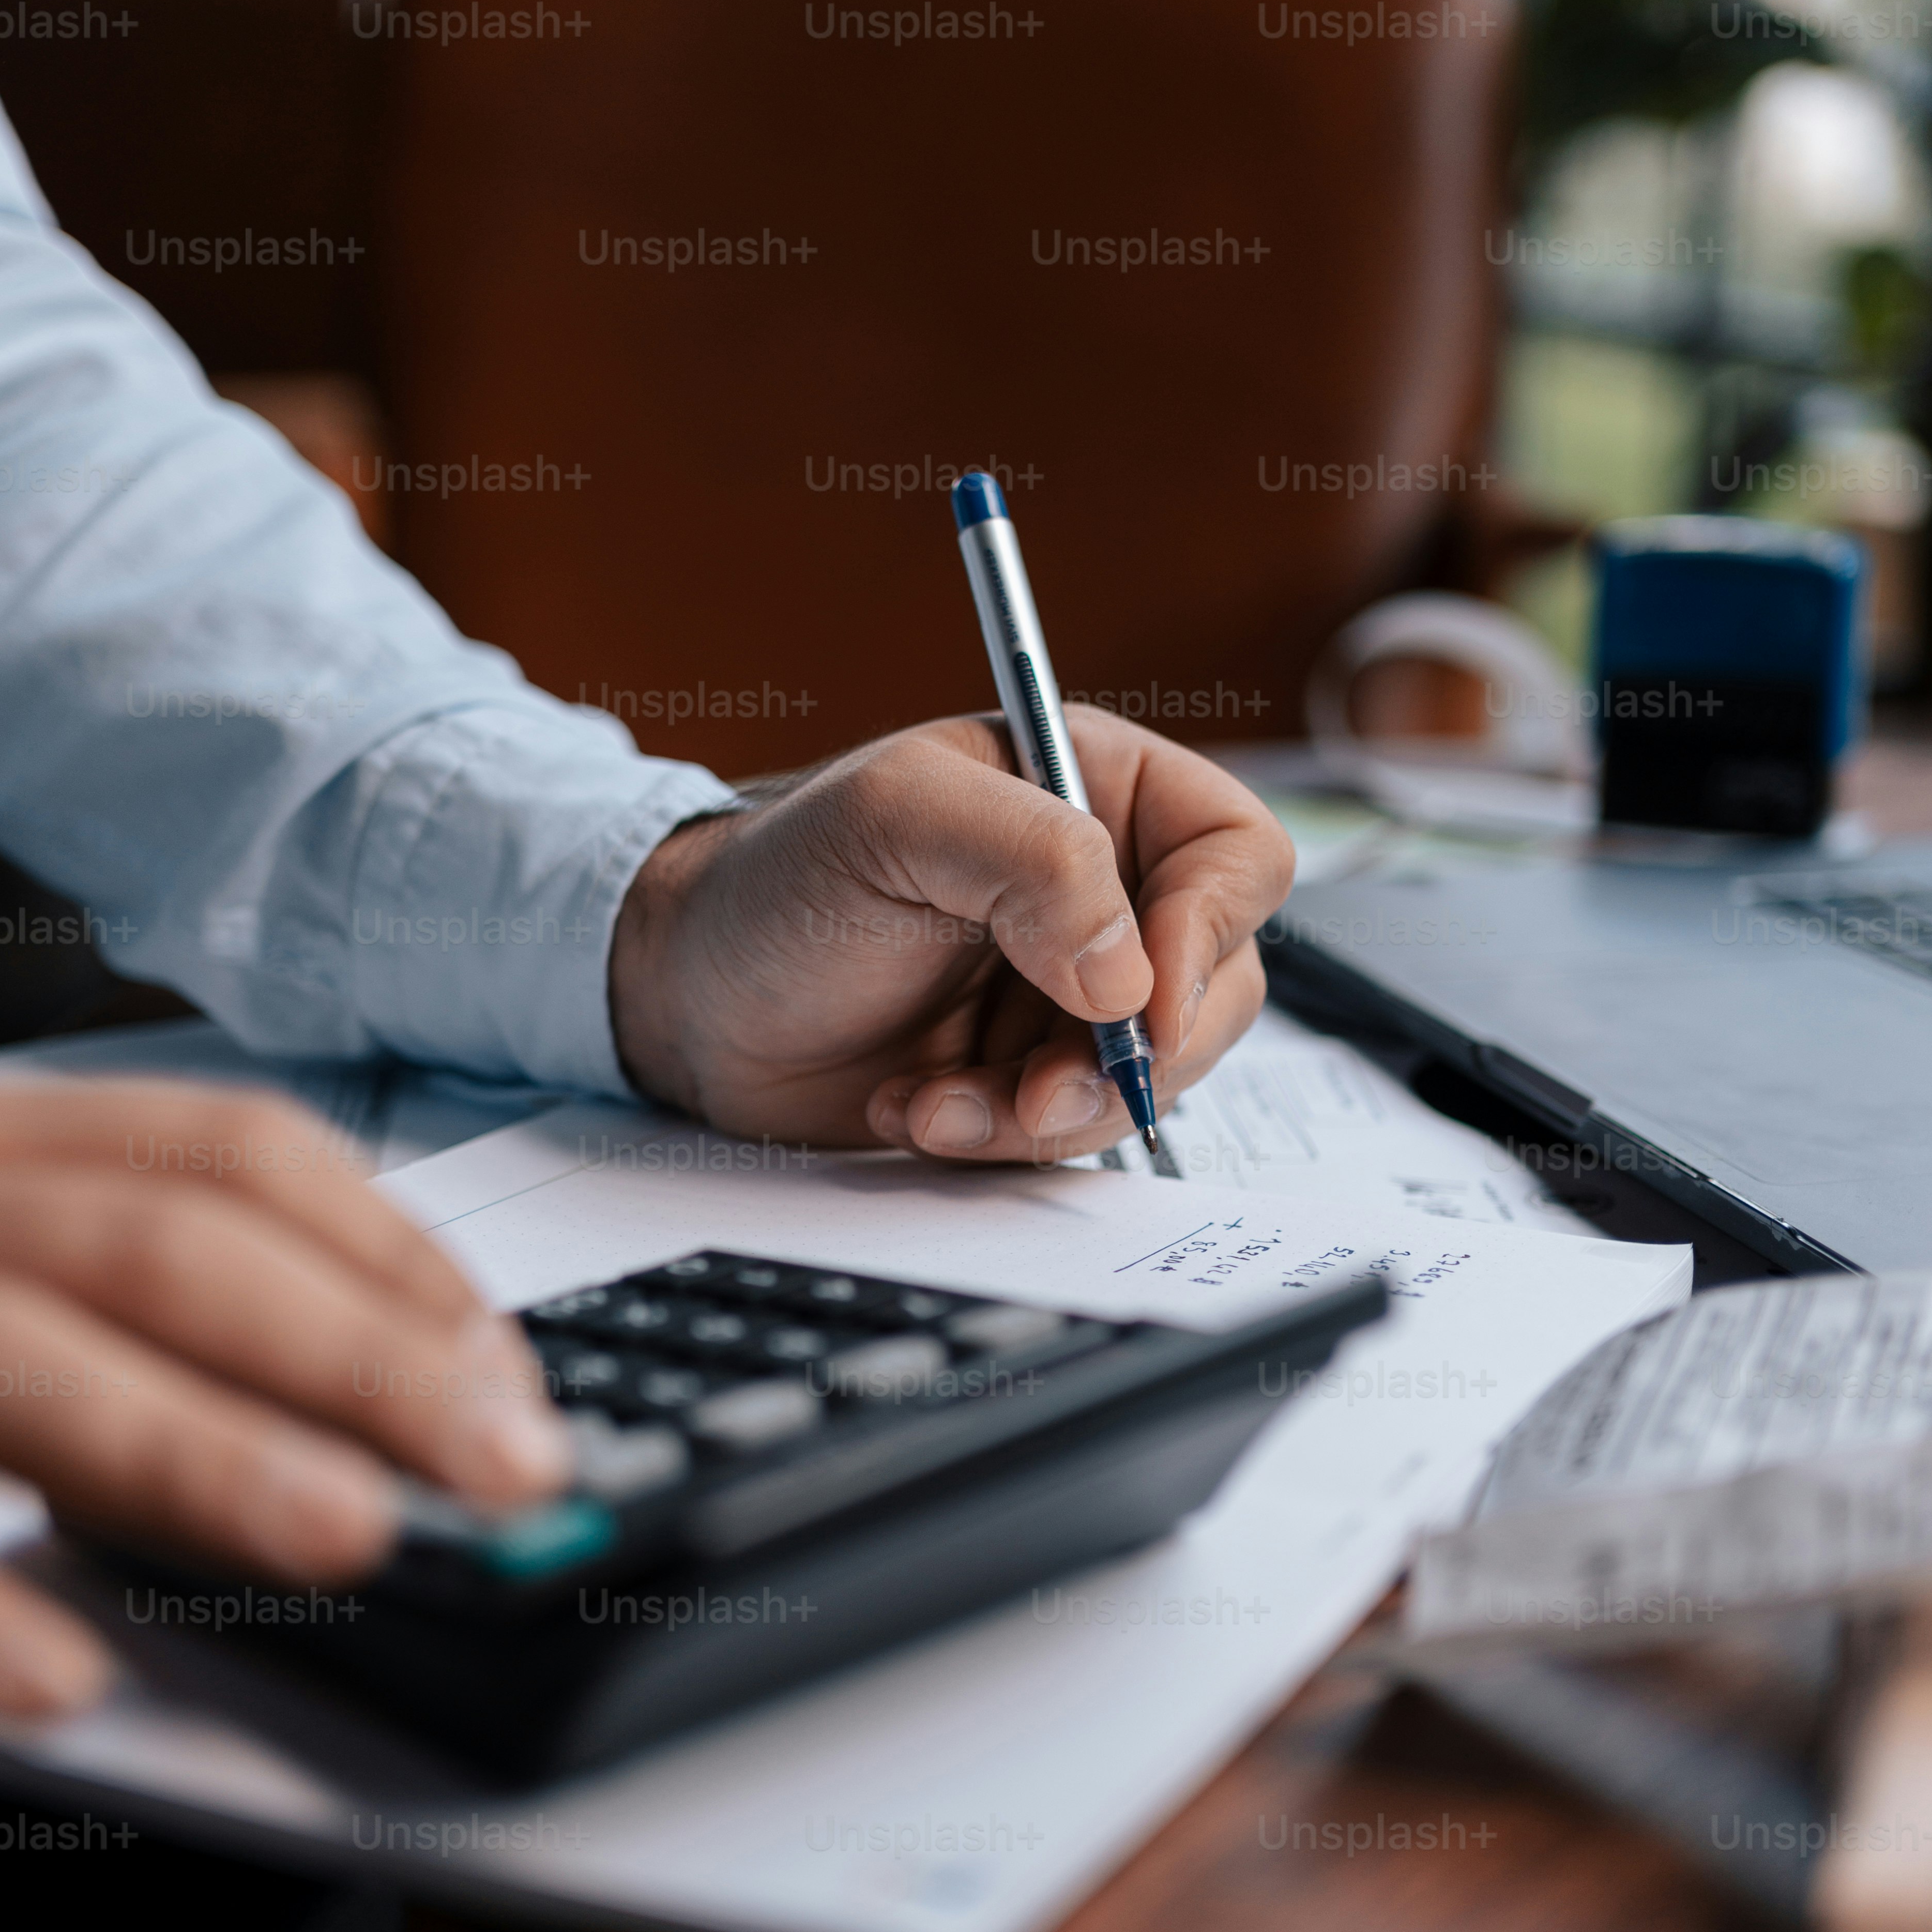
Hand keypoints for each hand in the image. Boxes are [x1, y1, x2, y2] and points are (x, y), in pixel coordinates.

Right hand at [0, 1076, 570, 1717]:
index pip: (232, 1156)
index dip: (388, 1260)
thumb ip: (105, 1292)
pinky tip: (48, 1675)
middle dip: (349, 1356)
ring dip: (188, 1448)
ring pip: (0, 1357)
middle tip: (503, 1468)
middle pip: (156, 1252)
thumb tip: (359, 1397)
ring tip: (345, 1534)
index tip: (508, 1377)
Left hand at [610, 710, 1294, 1160]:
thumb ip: (1031, 857)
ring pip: (1150, 1077)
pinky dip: (1001, 1142)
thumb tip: (1128, 974)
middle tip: (1031, 1091)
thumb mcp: (895, 817)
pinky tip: (918, 1111)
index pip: (1236, 855)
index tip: (1141, 1008)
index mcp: (1098, 789)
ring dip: (1047, 1113)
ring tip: (939, 1102)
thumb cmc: (780, 880)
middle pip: (1215, 986)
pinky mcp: (1034, 1075)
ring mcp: (1075, 991)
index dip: (1209, 935)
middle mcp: (1105, 890)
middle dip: (1126, 1059)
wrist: (695, 996)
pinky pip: (1077, 1130)